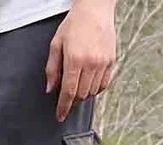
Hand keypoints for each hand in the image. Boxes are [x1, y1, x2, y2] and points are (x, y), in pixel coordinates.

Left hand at [45, 0, 117, 121]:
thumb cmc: (74, 24)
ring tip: (77, 86)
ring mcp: (103, 63)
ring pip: (93, 92)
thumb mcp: (56, 44)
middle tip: (67, 98)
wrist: (95, 10)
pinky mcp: (112, 61)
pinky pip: (104, 84)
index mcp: (75, 59)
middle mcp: (91, 63)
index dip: (63, 107)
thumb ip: (52, 68)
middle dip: (72, 100)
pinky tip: (89, 82)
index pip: (68, 92)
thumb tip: (50, 88)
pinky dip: (96, 88)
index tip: (60, 116)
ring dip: (84, 94)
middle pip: (81, 95)